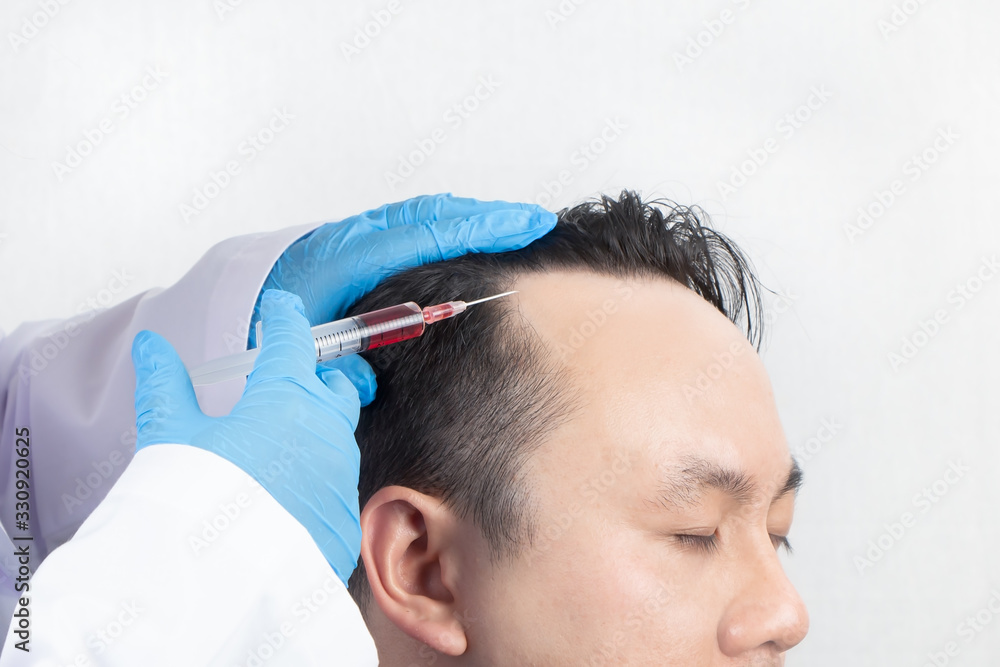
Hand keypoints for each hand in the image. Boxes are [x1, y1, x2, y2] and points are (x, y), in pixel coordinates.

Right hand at [132, 289, 372, 584]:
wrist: (215, 580)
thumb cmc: (191, 499)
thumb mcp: (168, 434)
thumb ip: (165, 384)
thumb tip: (152, 346)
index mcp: (285, 395)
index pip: (293, 339)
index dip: (285, 318)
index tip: (280, 310)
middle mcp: (325, 428)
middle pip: (334, 386)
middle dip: (316, 377)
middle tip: (287, 381)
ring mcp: (342, 472)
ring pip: (339, 436)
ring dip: (316, 432)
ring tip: (278, 444)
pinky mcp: (344, 514)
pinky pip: (337, 483)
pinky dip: (316, 478)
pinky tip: (287, 492)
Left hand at [249, 193, 555, 345]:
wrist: (234, 318)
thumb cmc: (269, 341)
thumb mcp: (295, 357)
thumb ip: (330, 368)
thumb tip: (364, 378)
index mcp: (339, 262)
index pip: (422, 233)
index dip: (477, 229)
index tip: (524, 227)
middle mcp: (348, 240)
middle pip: (429, 214)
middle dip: (486, 216)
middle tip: (536, 222)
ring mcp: (353, 240)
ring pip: (422, 217)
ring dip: (471, 220)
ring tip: (516, 227)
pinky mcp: (358, 248)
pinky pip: (411, 228)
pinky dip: (449, 228)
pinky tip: (475, 239)